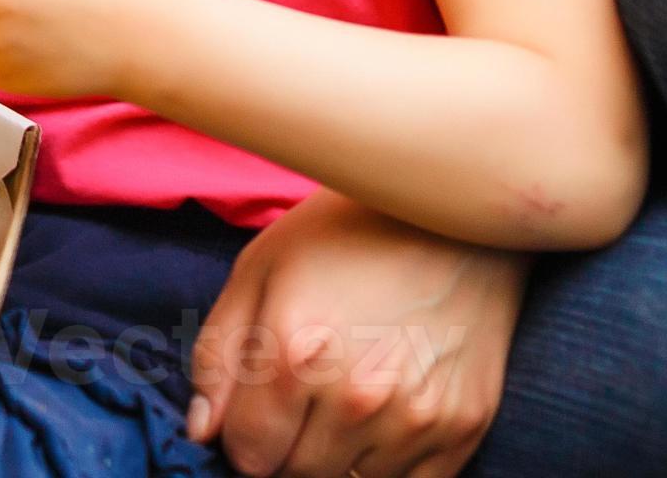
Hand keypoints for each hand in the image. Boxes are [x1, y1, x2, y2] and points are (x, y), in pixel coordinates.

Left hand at [189, 189, 527, 477]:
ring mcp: (417, 416)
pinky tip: (383, 418)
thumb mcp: (258, 271)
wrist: (452, 214)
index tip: (255, 413)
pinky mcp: (463, 426)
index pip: (250, 453)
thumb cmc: (342, 236)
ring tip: (342, 401)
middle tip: (298, 405)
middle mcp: (357, 396)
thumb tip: (203, 430)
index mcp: (295, 353)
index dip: (244, 438)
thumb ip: (218, 357)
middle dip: (286, 448)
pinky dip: (387, 465)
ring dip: (337, 456)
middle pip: (298, 474)